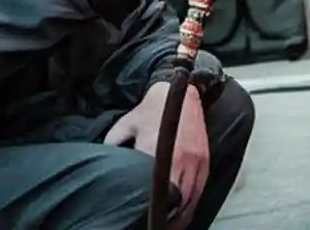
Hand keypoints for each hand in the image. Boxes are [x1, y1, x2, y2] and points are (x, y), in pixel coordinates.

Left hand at [104, 82, 209, 229]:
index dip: (149, 207)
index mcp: (155, 151)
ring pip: (190, 198)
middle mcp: (179, 158)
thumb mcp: (123, 127)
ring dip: (182, 215)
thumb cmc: (149, 111)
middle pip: (176, 199)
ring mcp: (194, 160)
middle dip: (167, 217)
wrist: (179, 92)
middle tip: (157, 227)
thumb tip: (105, 167)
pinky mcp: (204, 159)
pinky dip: (193, 203)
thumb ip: (113, 147)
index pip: (153, 188)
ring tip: (171, 226)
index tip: (145, 218)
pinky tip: (185, 212)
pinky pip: (200, 188)